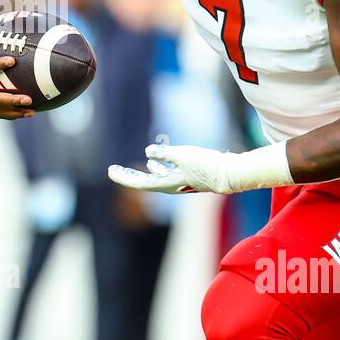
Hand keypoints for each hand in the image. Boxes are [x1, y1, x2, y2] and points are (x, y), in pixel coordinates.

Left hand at [107, 143, 232, 193]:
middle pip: (144, 182)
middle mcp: (171, 186)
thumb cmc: (207, 165)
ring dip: (142, 173)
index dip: (124, 178)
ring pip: (155, 179)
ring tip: (131, 169)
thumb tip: (147, 153)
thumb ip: (165, 154)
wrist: (229, 175)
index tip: (111, 172)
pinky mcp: (187, 178)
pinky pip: (165, 175)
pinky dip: (157, 168)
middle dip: (128, 176)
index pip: (140, 183)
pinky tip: (154, 163)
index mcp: (167, 184)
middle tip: (113, 171)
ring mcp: (179, 183)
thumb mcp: (183, 155)